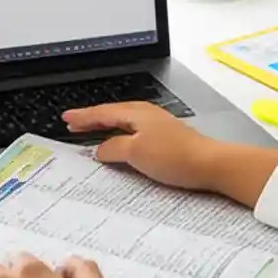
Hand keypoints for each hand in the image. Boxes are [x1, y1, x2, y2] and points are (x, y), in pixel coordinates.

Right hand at [63, 102, 277, 206]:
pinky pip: (135, 135)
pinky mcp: (166, 140)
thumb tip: (101, 149)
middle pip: (113, 115)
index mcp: (136, 113)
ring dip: (107, 129)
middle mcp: (147, 116)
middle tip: (74, 124)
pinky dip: (121, 137)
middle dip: (93, 120)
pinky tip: (121, 147)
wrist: (210, 164)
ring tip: (92, 134)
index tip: (68, 118)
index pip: (103, 113)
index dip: (83, 117)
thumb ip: (114, 148)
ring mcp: (158, 126)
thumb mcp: (136, 153)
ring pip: (124, 124)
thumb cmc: (176, 156)